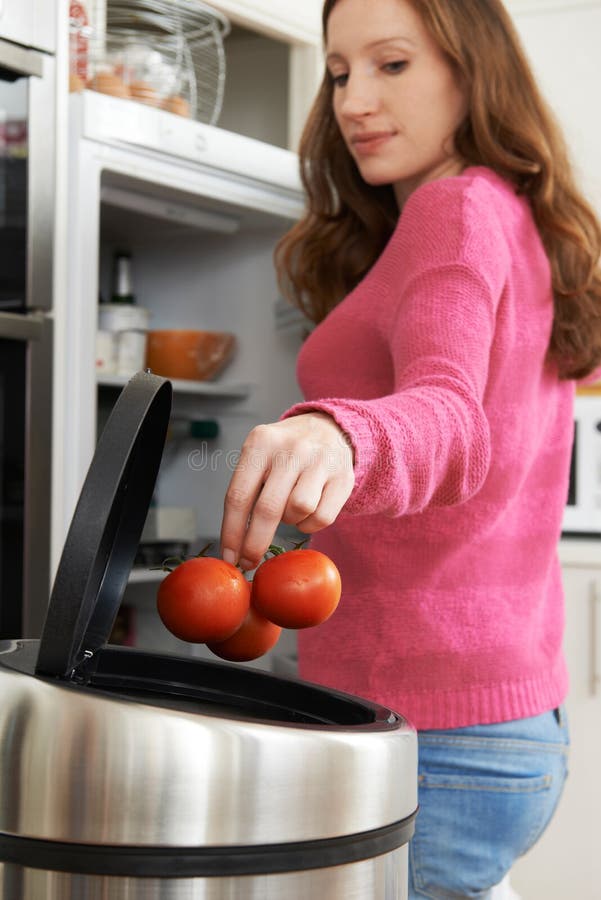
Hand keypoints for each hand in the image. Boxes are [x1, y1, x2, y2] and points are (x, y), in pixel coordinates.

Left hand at [220, 412, 354, 569]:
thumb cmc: (285, 453)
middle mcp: (290, 449)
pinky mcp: (343, 477)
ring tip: (290, 509)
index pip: (239, 495)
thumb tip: (234, 544)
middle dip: (255, 544)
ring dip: (291, 521)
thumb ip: (246, 489)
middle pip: (268, 509)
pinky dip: (311, 523)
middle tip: (249, 562)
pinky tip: (308, 511)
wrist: (329, 428)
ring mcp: (319, 461)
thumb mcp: (260, 455)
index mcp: (260, 442)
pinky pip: (322, 518)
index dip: (232, 532)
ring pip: (298, 511)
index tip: (230, 558)